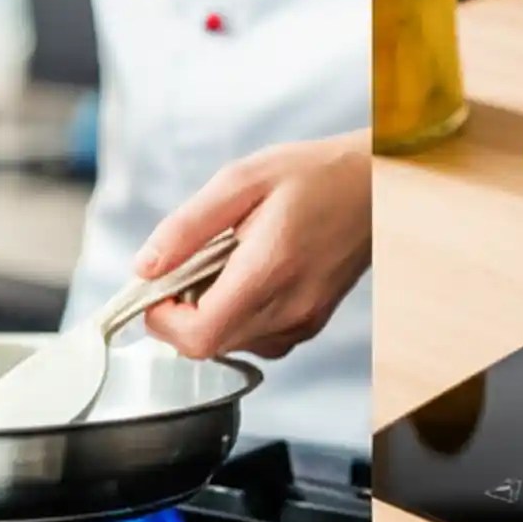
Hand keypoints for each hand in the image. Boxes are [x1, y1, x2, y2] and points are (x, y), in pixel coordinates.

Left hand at [134, 130, 371, 358]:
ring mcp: (304, 321)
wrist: (376, 186)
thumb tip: (146, 267)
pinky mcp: (311, 323)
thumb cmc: (315, 175)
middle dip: (183, 315)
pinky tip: (249, 278)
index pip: (200, 336)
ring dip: (212, 316)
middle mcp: (291, 306)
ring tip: (225, 266)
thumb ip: (187, 227)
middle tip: (189, 268)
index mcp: (269, 268)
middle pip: (210, 346)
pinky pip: (258, 340)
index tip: (157, 291)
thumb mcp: (241, 180)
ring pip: (233, 346)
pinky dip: (239, 318)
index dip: (164, 321)